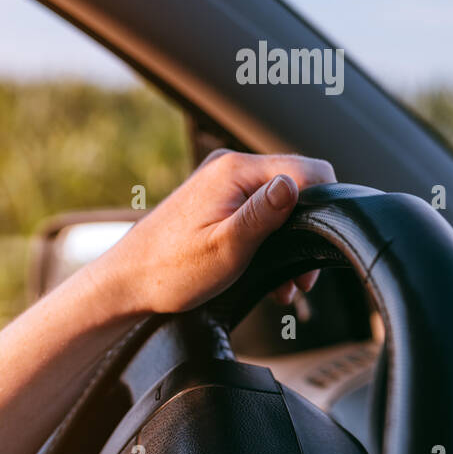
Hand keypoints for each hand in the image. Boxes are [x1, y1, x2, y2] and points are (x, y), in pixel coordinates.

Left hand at [89, 150, 335, 315]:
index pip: (307, 170)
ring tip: (285, 286)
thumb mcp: (226, 248)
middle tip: (301, 279)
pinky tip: (267, 273)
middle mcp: (231, 167)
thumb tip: (296, 184)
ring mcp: (224, 182)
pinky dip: (270, 239)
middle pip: (297, 185)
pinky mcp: (218, 199)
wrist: (126, 282)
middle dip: (307, 230)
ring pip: (280, 202)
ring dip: (289, 241)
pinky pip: (259, 210)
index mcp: (235, 171)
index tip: (321, 244)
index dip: (326, 204)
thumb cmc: (170, 270)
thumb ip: (264, 214)